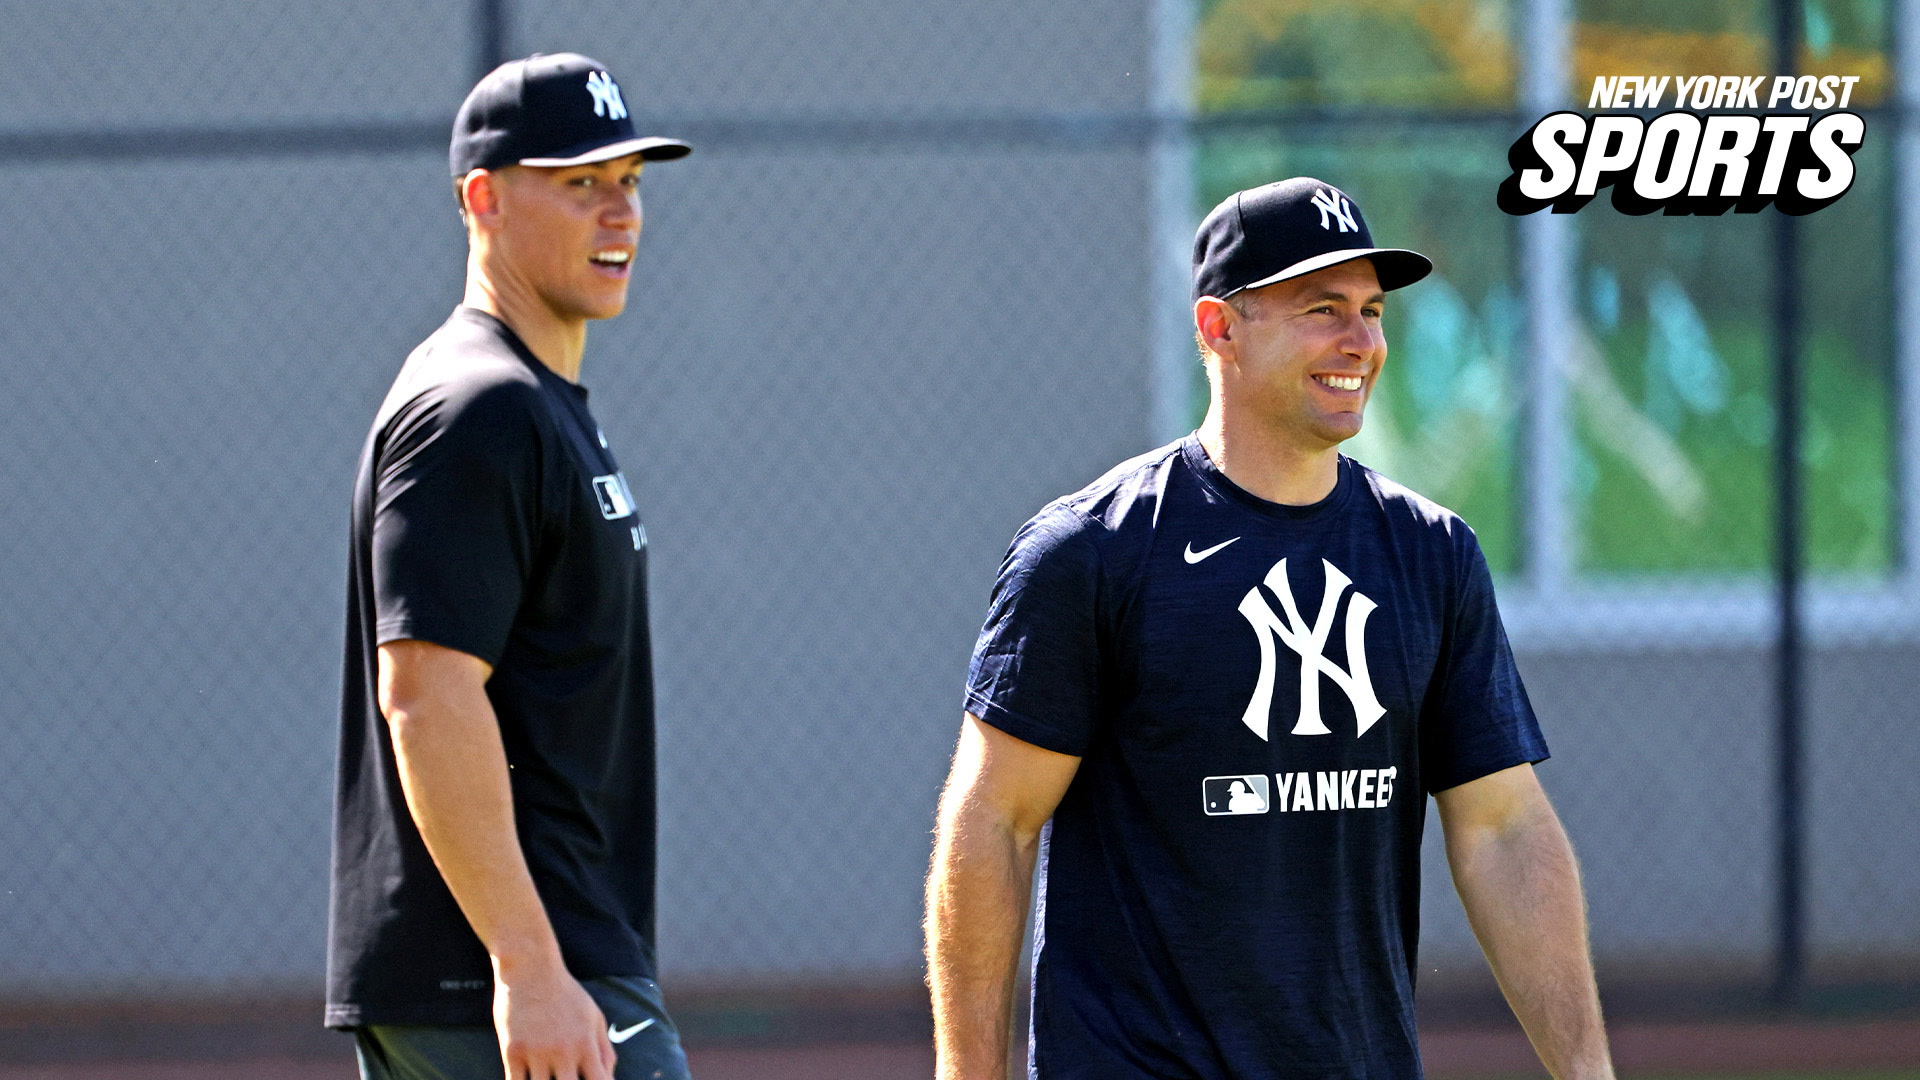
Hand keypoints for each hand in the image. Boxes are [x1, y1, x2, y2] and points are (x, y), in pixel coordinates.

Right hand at [491, 957, 616, 1079]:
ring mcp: (536, 1053)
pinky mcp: (512, 1051)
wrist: (530, 967)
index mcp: (586, 1043)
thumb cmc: (565, 993)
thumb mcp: (593, 1016)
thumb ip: (605, 1048)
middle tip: (564, 1079)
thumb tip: (609, 1077)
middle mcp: (563, 1051)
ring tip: (547, 1077)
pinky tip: (526, 1079)